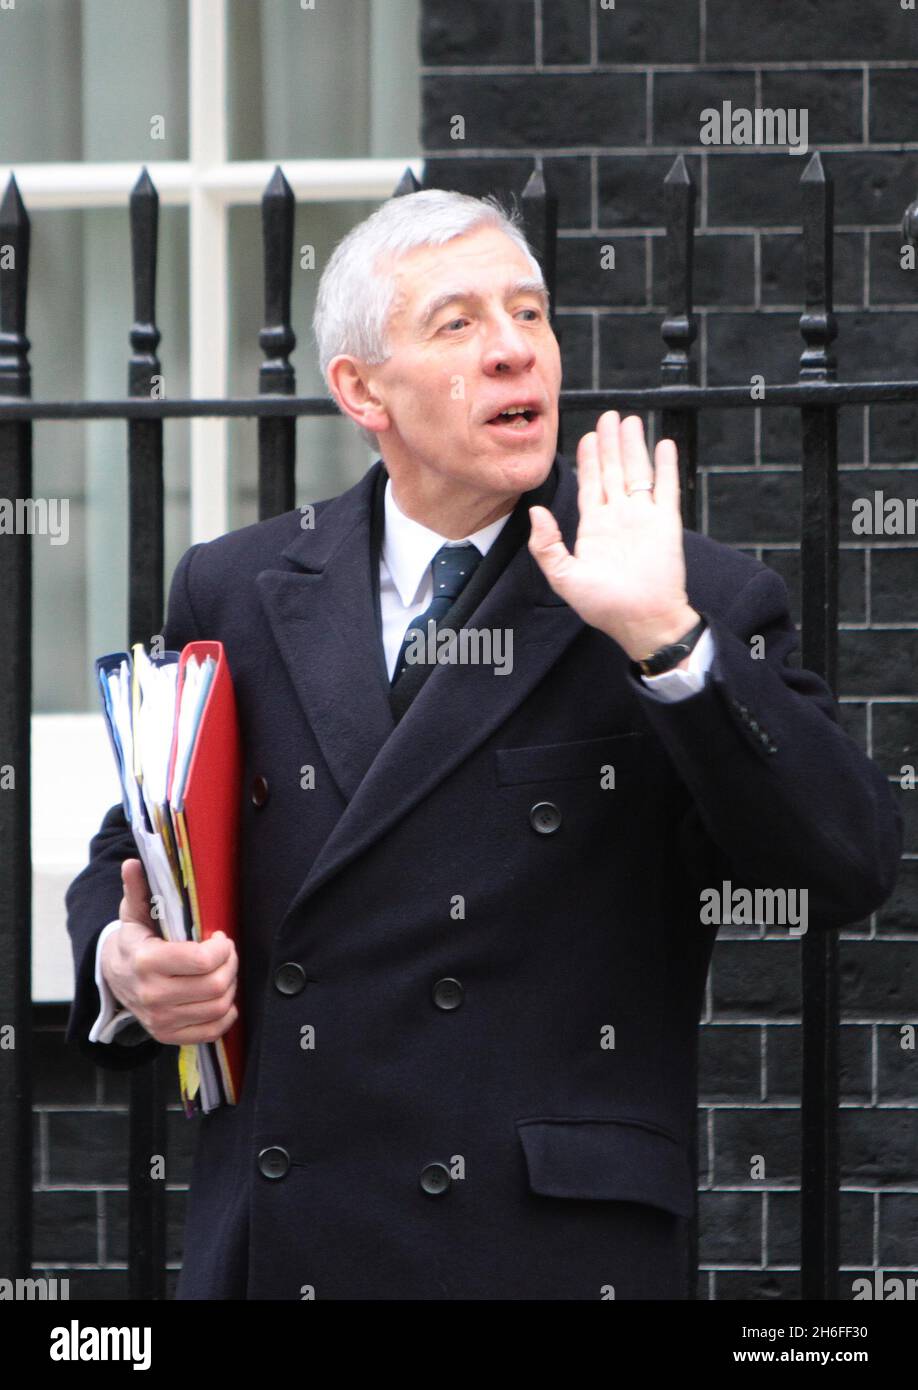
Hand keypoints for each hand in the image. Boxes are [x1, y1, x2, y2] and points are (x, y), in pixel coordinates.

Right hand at [100, 858, 238, 1045]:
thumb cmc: (133, 941)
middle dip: (230, 964)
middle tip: (226, 952)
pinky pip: (211, 1031)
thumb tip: (133, 862)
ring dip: (230, 986)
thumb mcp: (134, 913)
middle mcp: (152, 996)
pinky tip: (220, 995)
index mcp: (145, 961)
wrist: (113, 979)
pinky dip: (225, 1014)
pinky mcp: (167, 1035)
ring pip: (218, 1008)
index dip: (221, 947)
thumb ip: (138, 888)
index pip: (201, 960)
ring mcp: (160, 1020)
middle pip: (215, 985)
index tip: (219, 937)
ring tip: (222, 970)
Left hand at [527, 411, 698, 662]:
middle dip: (610, 443)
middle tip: (608, 416)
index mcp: (595, 529)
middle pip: (613, 471)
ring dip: (633, 447)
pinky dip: (665, 466)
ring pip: (637, 473)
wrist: (641, 621)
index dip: (588, 460)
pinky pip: (665, 488)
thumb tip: (535, 511)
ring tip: (630, 421)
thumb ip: (547, 545)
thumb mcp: (564, 577)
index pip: (590, 485)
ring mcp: (643, 519)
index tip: (587, 436)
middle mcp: (619, 519)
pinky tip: (663, 443)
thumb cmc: (603, 606)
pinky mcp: (665, 523)